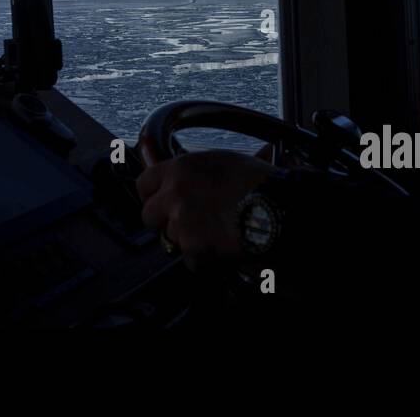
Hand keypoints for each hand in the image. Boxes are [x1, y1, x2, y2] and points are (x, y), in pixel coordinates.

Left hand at [136, 150, 282, 268]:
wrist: (275, 209)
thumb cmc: (257, 182)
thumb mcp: (222, 161)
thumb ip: (194, 172)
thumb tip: (182, 179)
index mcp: (180, 169)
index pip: (144, 183)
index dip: (151, 195)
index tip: (158, 201)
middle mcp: (174, 195)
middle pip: (149, 215)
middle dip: (164, 221)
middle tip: (184, 223)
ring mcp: (181, 222)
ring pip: (170, 239)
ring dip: (186, 240)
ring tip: (213, 234)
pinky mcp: (193, 248)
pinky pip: (189, 259)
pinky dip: (202, 258)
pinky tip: (221, 246)